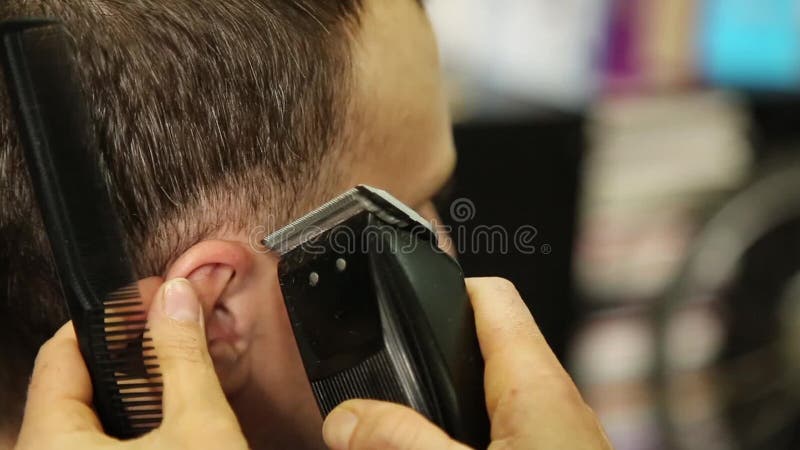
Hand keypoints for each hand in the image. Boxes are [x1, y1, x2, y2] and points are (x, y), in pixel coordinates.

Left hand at [14, 278, 248, 449]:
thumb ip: (183, 356)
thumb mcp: (200, 426)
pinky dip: (133, 426)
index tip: (148, 300)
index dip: (112, 317)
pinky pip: (99, 445)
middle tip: (169, 331)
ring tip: (177, 375)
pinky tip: (168, 422)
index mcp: (50, 445)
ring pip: (87, 417)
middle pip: (74, 382)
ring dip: (136, 390)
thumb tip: (175, 300)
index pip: (60, 352)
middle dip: (130, 352)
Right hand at [321, 277, 612, 449]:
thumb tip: (345, 419)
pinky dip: (470, 433)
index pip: (491, 298)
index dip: (445, 287)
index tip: (402, 300)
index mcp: (537, 385)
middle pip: (488, 344)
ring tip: (406, 420)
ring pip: (496, 391)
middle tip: (389, 374)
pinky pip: (508, 428)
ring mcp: (560, 434)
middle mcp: (556, 401)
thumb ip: (401, 443)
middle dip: (435, 355)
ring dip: (449, 401)